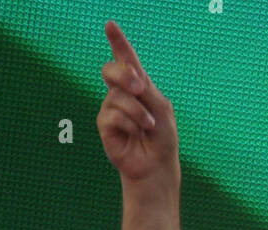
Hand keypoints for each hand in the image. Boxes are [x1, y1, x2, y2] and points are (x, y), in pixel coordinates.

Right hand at [97, 21, 179, 186]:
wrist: (157, 165)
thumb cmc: (163, 137)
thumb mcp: (161, 107)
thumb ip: (146, 88)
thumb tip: (131, 76)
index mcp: (137, 86)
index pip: (126, 60)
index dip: (118, 42)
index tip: (111, 25)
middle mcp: (121, 94)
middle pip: (111, 70)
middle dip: (124, 75)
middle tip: (140, 89)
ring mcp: (111, 108)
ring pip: (117, 96)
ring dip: (138, 112)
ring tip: (148, 126)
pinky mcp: (104, 125)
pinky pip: (114, 115)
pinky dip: (130, 124)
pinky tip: (136, 134)